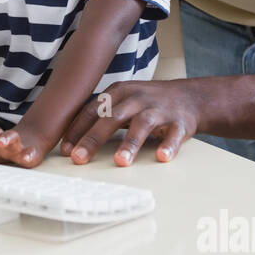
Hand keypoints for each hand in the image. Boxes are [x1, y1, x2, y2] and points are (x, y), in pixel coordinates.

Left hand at [0, 125, 52, 167]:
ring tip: (1, 143)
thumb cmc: (4, 149)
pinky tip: (25, 157)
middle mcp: (2, 139)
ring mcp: (16, 144)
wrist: (31, 141)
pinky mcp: (30, 151)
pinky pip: (29, 152)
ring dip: (5, 138)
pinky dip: (28, 154)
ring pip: (11, 136)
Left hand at [60, 81, 198, 165]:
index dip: (77, 129)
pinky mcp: (180, 122)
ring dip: (130, 143)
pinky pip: (174, 135)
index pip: (93, 110)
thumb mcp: (122, 100)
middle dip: (94, 138)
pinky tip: (161, 157)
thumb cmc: (147, 103)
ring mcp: (159, 109)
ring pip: (142, 125)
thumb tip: (68, 140)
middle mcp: (137, 98)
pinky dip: (169, 146)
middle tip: (79, 158)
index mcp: (119, 92)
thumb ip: (99, 115)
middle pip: (112, 117)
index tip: (65, 149)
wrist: (190, 97)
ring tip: (120, 161)